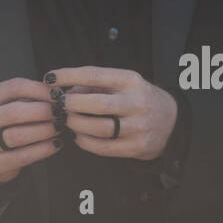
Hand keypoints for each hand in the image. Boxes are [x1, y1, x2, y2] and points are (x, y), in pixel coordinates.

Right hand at [0, 77, 62, 183]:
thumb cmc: (8, 122)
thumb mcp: (11, 104)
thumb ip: (31, 97)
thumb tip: (59, 94)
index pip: (16, 87)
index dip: (40, 90)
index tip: (58, 95)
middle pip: (15, 112)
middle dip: (42, 111)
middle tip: (60, 113)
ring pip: (18, 135)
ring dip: (43, 131)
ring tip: (59, 128)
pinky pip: (23, 156)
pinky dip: (43, 149)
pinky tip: (56, 144)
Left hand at [47, 66, 177, 160]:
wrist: (172, 122)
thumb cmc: (138, 98)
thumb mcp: (122, 84)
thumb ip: (94, 85)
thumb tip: (65, 91)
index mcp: (130, 81)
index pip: (94, 75)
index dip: (68, 76)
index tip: (50, 78)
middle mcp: (136, 102)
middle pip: (96, 104)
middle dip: (71, 105)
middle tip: (60, 105)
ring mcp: (138, 126)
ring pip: (98, 128)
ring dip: (76, 125)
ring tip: (69, 121)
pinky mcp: (137, 147)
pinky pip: (103, 147)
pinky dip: (85, 142)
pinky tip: (79, 136)